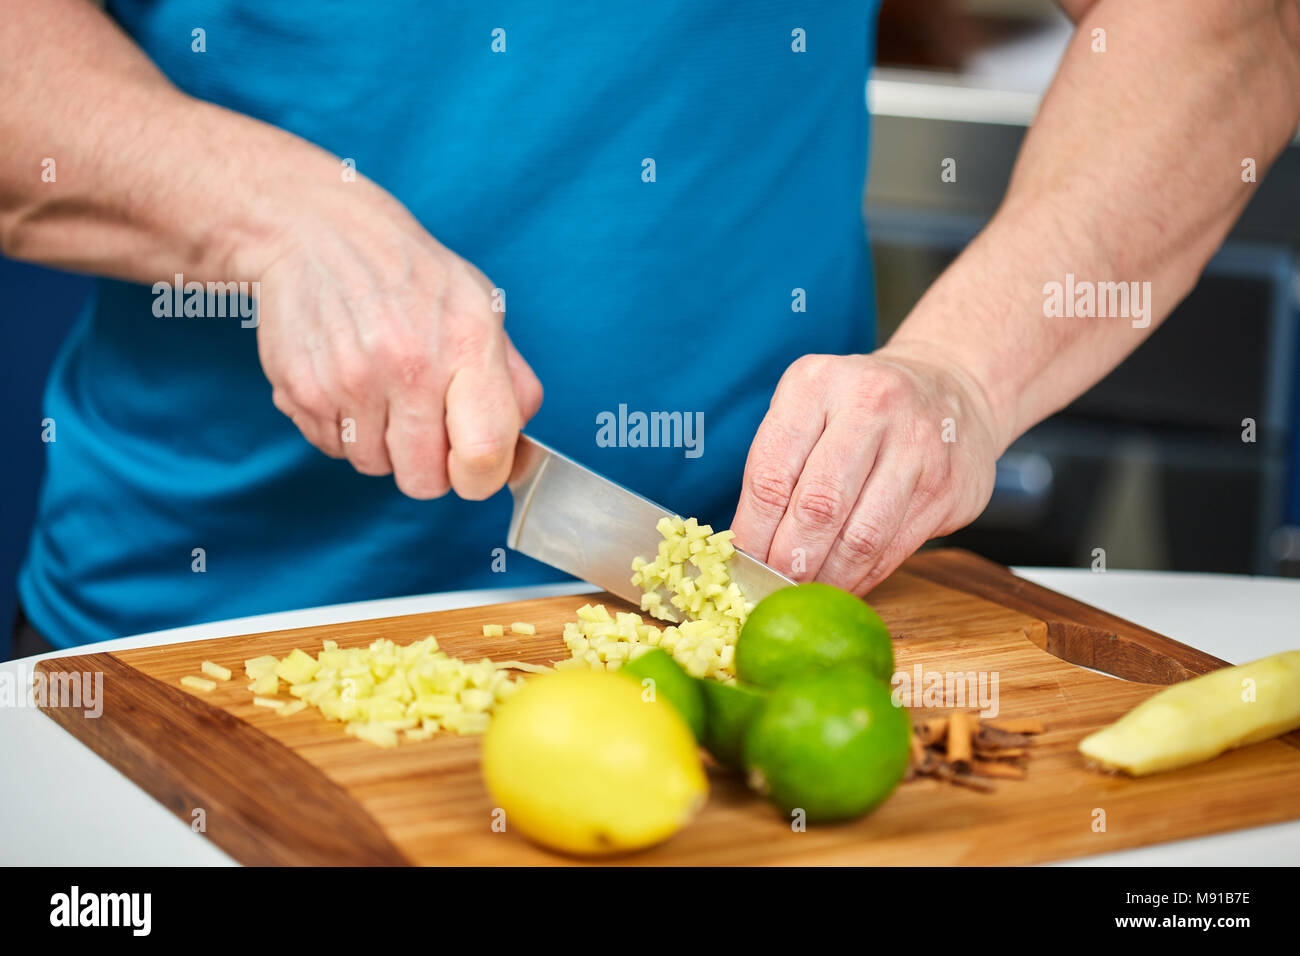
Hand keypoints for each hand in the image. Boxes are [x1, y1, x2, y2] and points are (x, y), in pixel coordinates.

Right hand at [244, 175, 541, 499]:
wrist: (319, 232)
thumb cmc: (411, 276)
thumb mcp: (482, 310)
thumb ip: (511, 384)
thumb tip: (519, 455)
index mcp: (466, 345)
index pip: (483, 454)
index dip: (482, 477)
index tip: (475, 466)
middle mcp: (408, 365)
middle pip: (423, 481)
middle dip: (428, 467)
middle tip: (424, 426)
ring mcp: (350, 380)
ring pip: (375, 468)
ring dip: (382, 446)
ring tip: (382, 393)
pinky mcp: (302, 389)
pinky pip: (332, 449)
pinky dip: (344, 430)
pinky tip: (349, 385)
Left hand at [731, 346, 1000, 593]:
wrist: (952, 385)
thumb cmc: (858, 407)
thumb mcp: (809, 407)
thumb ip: (778, 465)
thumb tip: (747, 547)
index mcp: (816, 384)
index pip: (771, 475)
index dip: (752, 532)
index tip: (741, 564)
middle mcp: (871, 405)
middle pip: (817, 508)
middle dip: (788, 561)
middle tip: (771, 588)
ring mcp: (917, 445)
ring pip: (861, 537)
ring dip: (827, 578)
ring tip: (805, 595)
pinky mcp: (949, 485)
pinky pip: (894, 549)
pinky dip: (862, 577)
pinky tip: (842, 586)